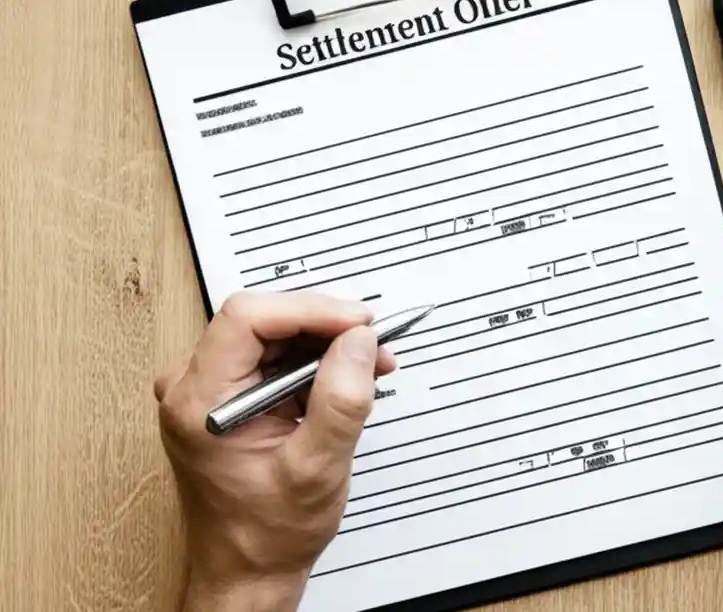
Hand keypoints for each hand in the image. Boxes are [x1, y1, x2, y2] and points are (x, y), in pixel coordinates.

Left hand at [154, 292, 396, 611]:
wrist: (248, 569)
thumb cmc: (267, 532)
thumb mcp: (317, 469)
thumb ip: (341, 400)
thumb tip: (359, 341)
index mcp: (199, 403)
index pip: (249, 317)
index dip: (311, 310)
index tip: (357, 324)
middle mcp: (191, 388)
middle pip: (263, 320)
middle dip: (326, 328)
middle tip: (373, 346)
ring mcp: (205, 391)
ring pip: (272, 335)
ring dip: (325, 345)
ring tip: (368, 367)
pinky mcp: (224, 396)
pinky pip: (271, 357)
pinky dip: (313, 362)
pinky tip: (344, 380)